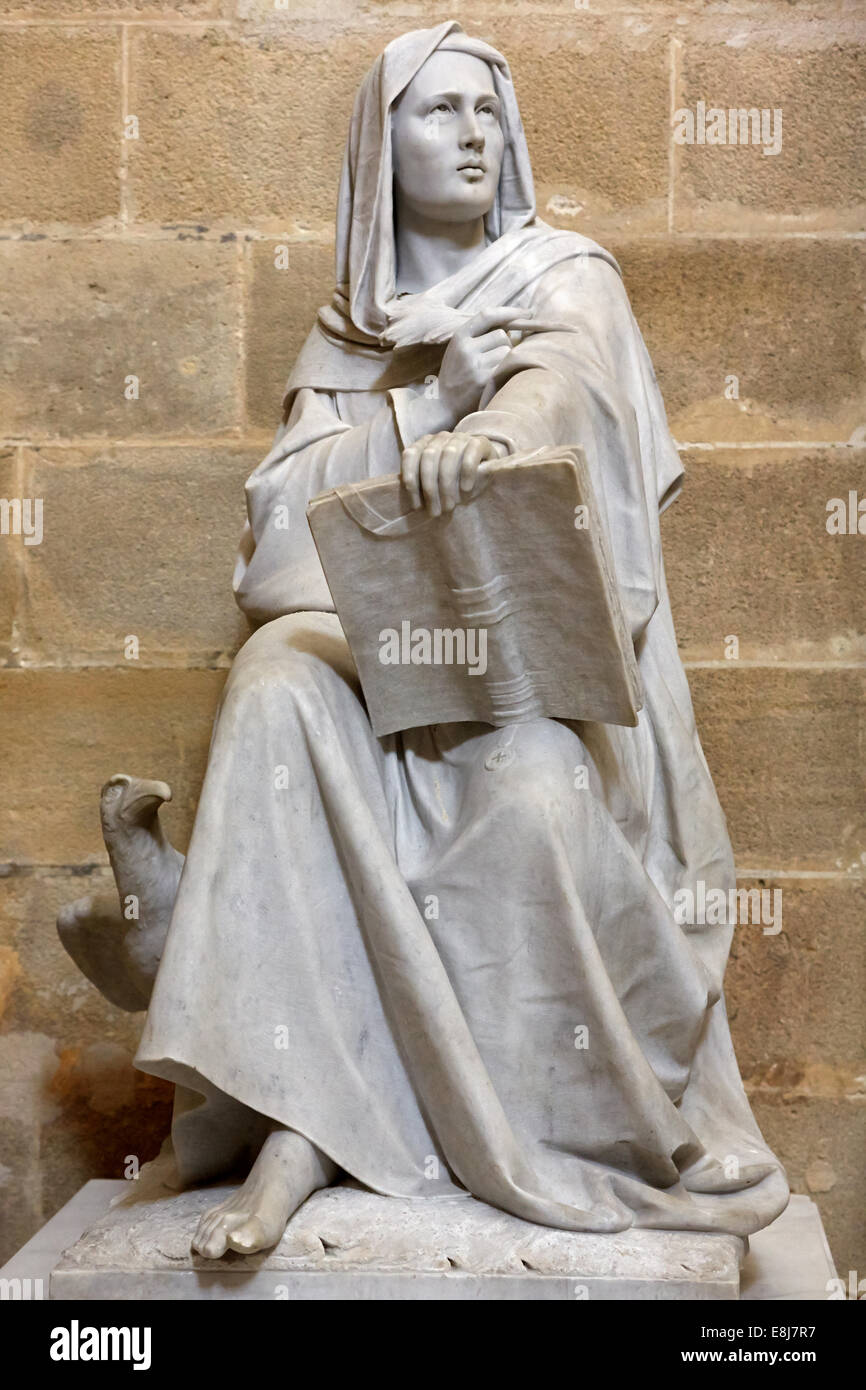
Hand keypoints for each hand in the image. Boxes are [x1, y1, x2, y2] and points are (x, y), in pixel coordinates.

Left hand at [401, 432, 503, 515]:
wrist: (485, 466)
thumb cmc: (456, 479)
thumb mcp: (436, 483)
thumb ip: (423, 486)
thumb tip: (413, 504)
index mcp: (425, 444)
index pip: (410, 455)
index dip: (411, 480)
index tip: (417, 505)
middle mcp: (441, 438)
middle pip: (428, 457)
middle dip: (430, 488)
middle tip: (435, 511)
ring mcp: (460, 438)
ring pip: (448, 455)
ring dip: (447, 484)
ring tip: (450, 505)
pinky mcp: (479, 442)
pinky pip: (470, 455)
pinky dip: (466, 473)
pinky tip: (466, 489)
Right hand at [435, 307, 570, 420]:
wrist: (443, 406)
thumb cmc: (457, 375)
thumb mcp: (460, 349)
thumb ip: (480, 335)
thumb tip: (514, 324)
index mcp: (459, 337)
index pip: (487, 315)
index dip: (510, 312)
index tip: (527, 313)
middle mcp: (466, 348)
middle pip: (502, 335)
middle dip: (504, 345)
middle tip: (494, 359)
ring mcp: (474, 365)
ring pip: (506, 351)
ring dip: (506, 360)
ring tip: (492, 371)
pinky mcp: (484, 381)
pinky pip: (507, 367)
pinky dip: (506, 372)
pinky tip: (496, 380)